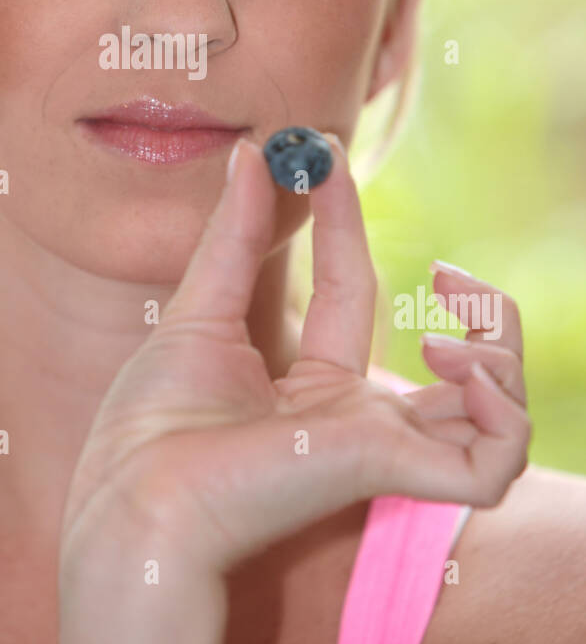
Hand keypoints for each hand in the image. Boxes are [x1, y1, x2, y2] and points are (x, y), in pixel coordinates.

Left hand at [58, 135, 530, 575]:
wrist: (137, 491)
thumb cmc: (155, 422)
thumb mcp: (200, 308)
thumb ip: (234, 233)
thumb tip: (251, 152)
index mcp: (311, 385)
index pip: (354, 289)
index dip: (346, 219)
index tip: (324, 152)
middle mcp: (357, 416)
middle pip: (464, 367)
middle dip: (485, 310)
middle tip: (448, 269)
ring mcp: (380, 444)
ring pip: (499, 414)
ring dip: (503, 356)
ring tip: (446, 340)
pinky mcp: (391, 470)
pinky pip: (496, 462)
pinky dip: (506, 414)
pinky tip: (462, 372)